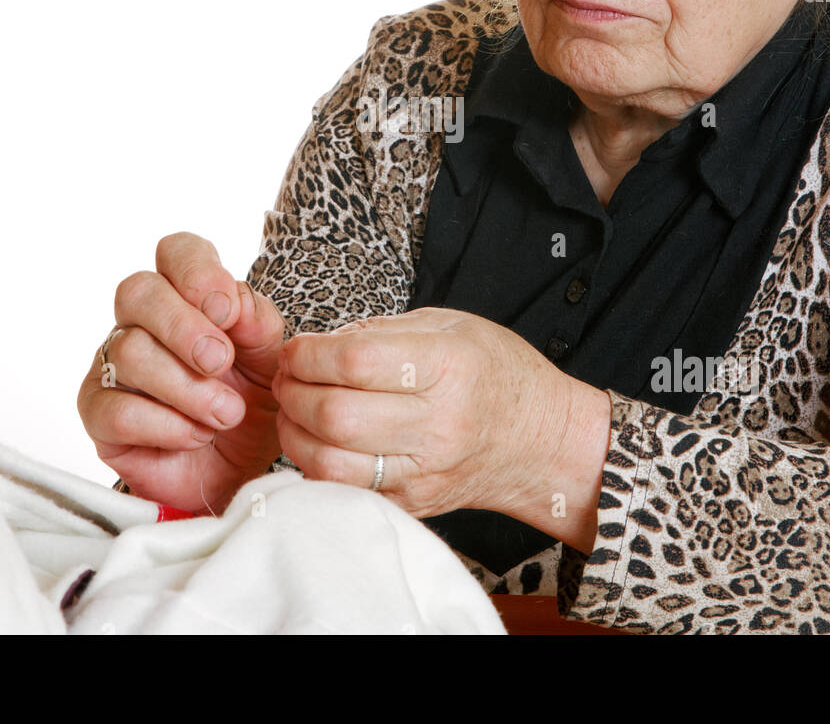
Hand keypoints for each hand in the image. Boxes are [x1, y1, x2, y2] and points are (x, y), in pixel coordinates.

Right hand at [77, 232, 284, 514]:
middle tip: (222, 363)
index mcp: (186, 294)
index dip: (198, 272)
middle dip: (185, 328)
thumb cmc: (251, 401)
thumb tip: (235, 301)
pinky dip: (168, 426)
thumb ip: (258, 323)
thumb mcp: (272, 360)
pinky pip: (118, 409)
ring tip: (225, 415)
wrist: (239, 469)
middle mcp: (141, 321)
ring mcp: (113, 365)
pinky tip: (196, 435)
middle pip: (138, 292)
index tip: (228, 312)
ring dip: (189, 389)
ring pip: (130, 351)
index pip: (176, 251)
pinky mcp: (98, 413)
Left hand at [271, 307, 609, 545]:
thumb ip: (381, 332)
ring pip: (330, 463)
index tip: (297, 349)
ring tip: (295, 410)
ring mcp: (424, 471)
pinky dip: (317, 466)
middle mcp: (437, 424)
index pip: (355, 361)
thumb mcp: (449, 326)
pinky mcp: (412, 503)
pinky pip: (344, 491)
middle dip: (293, 392)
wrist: (541, 440)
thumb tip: (318, 344)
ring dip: (294, 433)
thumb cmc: (495, 373)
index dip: (309, 353)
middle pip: (335, 416)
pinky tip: (318, 442)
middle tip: (288, 378)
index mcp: (447, 366)